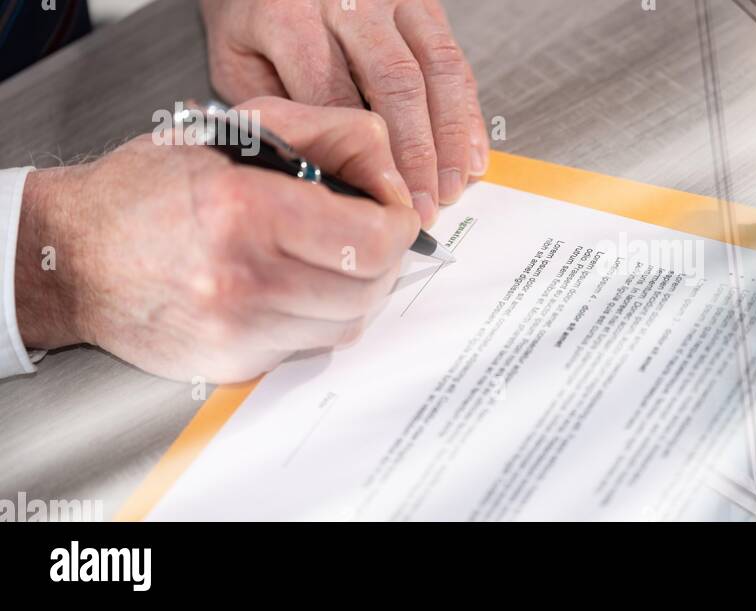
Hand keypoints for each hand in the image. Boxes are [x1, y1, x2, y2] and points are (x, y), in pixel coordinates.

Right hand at [15, 98, 420, 382]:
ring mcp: (239, 330)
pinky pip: (311, 345)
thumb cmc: (150, 189)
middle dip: (383, 255)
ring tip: (328, 256)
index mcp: (247, 211)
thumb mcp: (239, 129)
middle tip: (363, 230)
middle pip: (370, 286)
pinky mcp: (235, 363)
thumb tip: (391, 175)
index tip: (388, 208)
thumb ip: (329, 134)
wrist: (74, 256)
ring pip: (349, 322)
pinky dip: (317, 316)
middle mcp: (243, 279)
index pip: (375, 240)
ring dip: (354, 289)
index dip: (397, 222)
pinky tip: (291, 285)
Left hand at [200, 0, 488, 227]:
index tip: (376, 201)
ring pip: (436, 69)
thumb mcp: (239, 64)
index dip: (361, 154)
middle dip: (416, 153)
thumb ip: (279, 113)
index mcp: (289, 17)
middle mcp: (348, 0)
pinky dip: (468, 112)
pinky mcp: (424, 2)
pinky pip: (455, 58)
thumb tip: (330, 177)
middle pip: (395, 82)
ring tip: (452, 187)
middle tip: (424, 205)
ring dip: (451, 136)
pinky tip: (473, 154)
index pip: (335, 95)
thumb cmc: (258, 23)